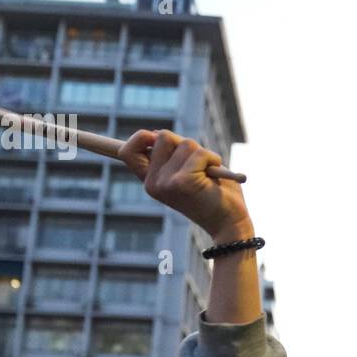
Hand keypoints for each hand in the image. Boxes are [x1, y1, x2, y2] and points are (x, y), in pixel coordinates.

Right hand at [119, 129, 251, 241]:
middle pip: (162, 136)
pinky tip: (214, 177)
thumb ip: (171, 153)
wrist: (229, 223)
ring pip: (185, 144)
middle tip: (198, 165)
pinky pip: (200, 153)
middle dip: (185, 143)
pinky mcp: (183, 182)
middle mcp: (154, 183)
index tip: (156, 138)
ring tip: (208, 175)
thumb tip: (156, 133)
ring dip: (203, 154)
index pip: (127, 151)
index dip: (140, 137)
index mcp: (151, 182)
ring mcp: (166, 183)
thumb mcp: (186, 170)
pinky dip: (213, 159)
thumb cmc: (212, 193)